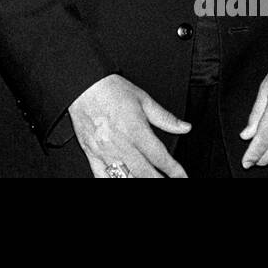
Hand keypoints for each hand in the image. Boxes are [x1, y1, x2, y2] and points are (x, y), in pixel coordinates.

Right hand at [68, 74, 191, 177]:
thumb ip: (165, 118)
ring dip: (138, 181)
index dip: (174, 171)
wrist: (83, 85)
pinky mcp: (91, 154)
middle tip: (168, 183)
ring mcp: (105, 152)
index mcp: (136, 130)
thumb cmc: (111, 90)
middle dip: (159, 181)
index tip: (182, 177)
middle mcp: (121, 144)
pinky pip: (102, 177)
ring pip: (125, 178)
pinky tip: (124, 181)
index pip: (160, 157)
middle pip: (145, 173)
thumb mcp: (143, 99)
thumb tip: (184, 127)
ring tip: (148, 180)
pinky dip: (113, 181)